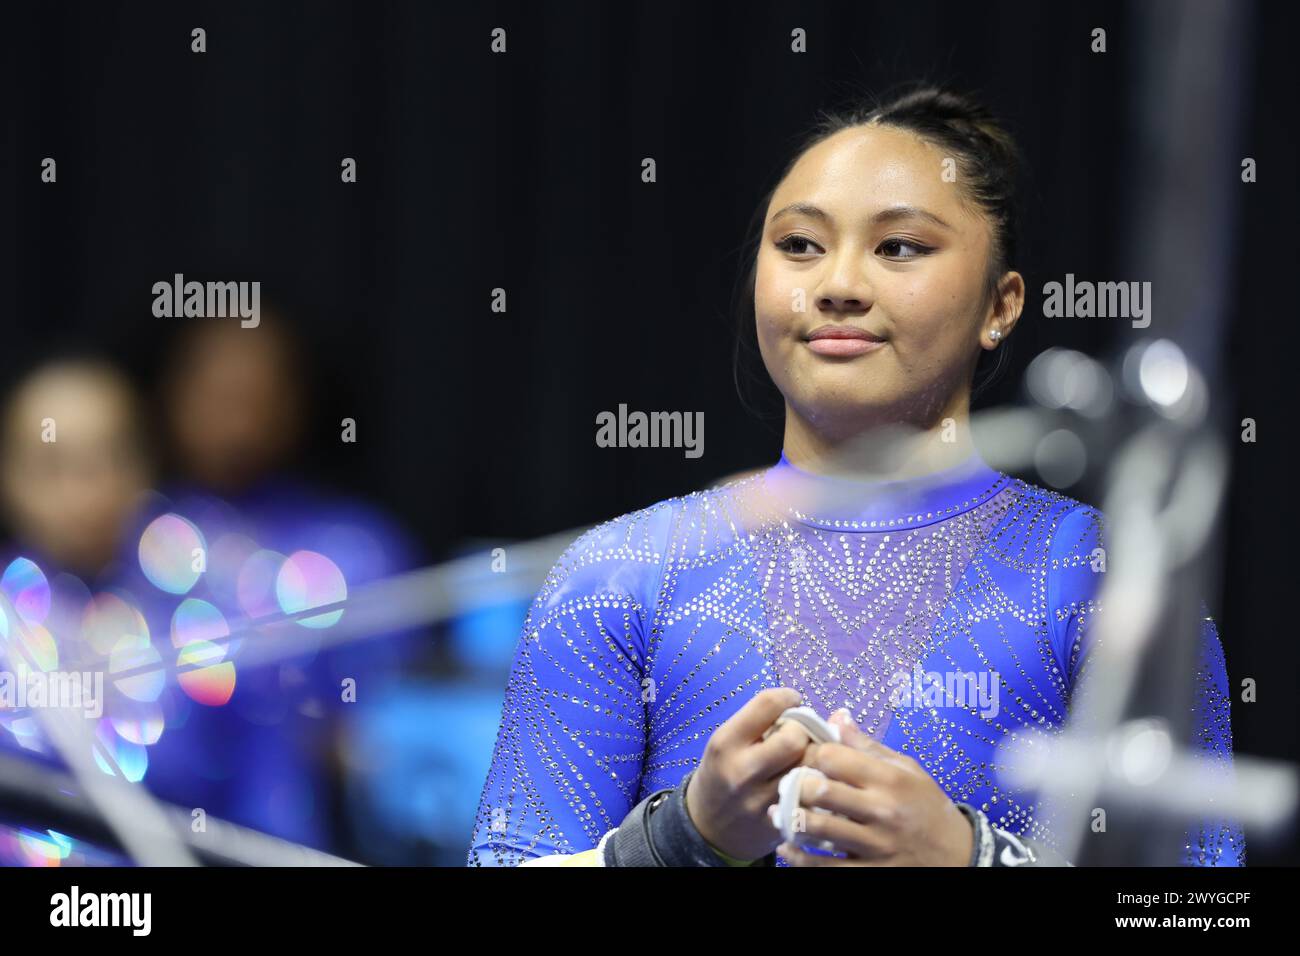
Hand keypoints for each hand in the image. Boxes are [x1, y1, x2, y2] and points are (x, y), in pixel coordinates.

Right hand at [684, 687, 810, 860]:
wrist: (708, 827)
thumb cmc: (723, 773)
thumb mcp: (727, 743)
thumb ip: (759, 724)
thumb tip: (803, 710)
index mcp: (726, 743)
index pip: (768, 704)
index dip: (788, 697)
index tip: (792, 702)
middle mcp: (743, 770)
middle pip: (794, 738)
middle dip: (803, 730)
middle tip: (801, 733)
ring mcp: (762, 799)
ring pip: (808, 766)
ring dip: (815, 755)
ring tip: (808, 754)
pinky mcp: (780, 820)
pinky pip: (811, 793)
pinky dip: (816, 782)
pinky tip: (810, 778)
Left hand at [776, 710, 973, 866]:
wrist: (958, 856)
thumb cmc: (927, 806)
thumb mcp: (906, 769)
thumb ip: (867, 746)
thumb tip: (836, 715)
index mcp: (888, 779)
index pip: (833, 757)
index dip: (810, 753)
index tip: (801, 755)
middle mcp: (881, 810)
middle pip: (820, 790)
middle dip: (795, 784)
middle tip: (784, 783)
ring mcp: (875, 844)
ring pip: (818, 828)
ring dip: (790, 818)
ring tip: (777, 811)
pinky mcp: (870, 872)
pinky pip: (825, 867)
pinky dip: (799, 858)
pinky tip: (787, 847)